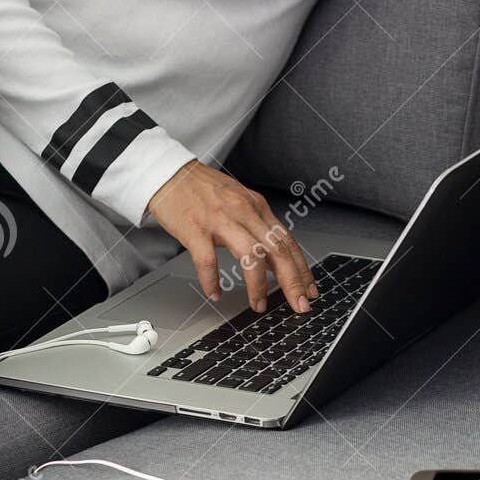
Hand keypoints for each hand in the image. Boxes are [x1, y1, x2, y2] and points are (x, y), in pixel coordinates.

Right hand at [147, 162, 317, 313]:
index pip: (288, 241)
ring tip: (258, 305)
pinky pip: (208, 261)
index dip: (302, 269)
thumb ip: (258, 226)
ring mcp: (220, 220)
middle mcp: (244, 212)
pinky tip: (215, 293)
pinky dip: (212, 281)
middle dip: (292, 282)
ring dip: (258, 285)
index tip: (310, 290)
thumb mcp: (240, 202)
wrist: (169, 173)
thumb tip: (275, 256)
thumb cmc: (202, 190)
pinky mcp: (195, 229)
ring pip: (251, 255)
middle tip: (299, 305)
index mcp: (257, 208)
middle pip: (277, 250)